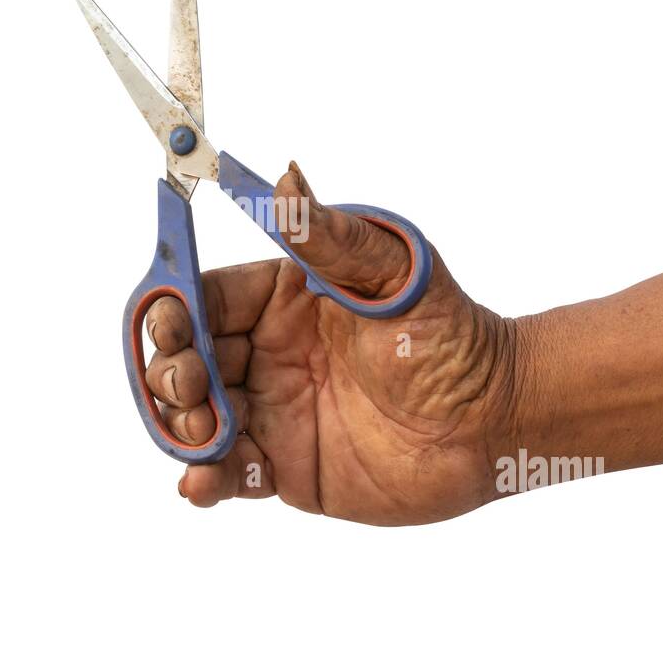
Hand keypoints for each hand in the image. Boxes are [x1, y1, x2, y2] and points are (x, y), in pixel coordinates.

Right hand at [143, 162, 519, 524]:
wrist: (494, 422)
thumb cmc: (451, 335)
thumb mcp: (392, 274)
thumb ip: (329, 236)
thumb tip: (285, 179)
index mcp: (281, 300)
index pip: (203, 297)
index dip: (173, 309)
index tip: (169, 323)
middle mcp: (266, 353)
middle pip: (184, 357)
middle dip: (169, 369)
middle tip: (194, 385)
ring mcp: (271, 412)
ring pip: (194, 417)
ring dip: (178, 424)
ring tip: (205, 434)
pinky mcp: (284, 467)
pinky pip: (226, 474)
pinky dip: (201, 479)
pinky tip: (200, 483)